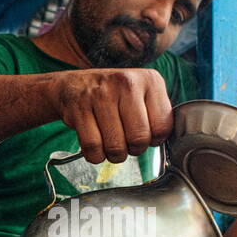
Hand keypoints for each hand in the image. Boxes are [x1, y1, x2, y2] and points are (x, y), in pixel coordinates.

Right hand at [54, 69, 172, 163]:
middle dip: (134, 150)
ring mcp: (101, 94)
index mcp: (149, 80)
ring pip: (116, 146)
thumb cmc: (113, 96)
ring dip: (114, 154)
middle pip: (139, 138)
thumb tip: (163, 142)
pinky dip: (96, 155)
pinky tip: (97, 146)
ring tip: (111, 144)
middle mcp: (127, 82)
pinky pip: (93, 147)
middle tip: (127, 143)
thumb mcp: (141, 95)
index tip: (145, 135)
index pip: (163, 127)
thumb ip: (157, 115)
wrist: (73, 85)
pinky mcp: (79, 107)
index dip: (154, 140)